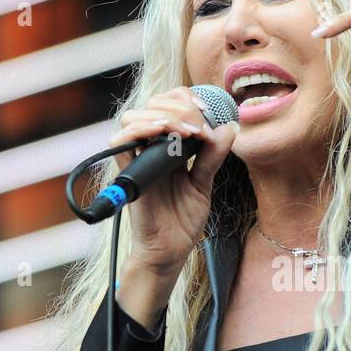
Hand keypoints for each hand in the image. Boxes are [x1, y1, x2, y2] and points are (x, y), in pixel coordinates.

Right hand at [107, 87, 239, 274]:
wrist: (170, 251)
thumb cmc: (182, 220)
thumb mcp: (204, 184)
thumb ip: (213, 157)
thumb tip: (230, 128)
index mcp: (168, 147)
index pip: (169, 106)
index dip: (186, 99)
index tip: (207, 110)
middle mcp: (150, 149)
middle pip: (153, 106)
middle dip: (180, 108)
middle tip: (200, 126)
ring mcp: (137, 160)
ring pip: (133, 118)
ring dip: (162, 116)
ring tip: (187, 131)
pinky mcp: (128, 174)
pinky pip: (120, 144)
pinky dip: (138, 131)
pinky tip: (161, 132)